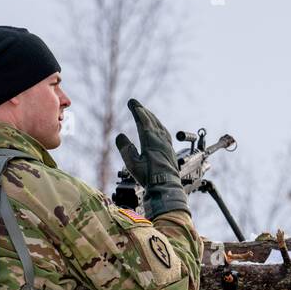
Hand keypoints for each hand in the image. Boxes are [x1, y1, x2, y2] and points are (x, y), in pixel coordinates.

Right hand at [115, 98, 188, 217]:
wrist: (165, 187)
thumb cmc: (148, 177)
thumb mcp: (132, 163)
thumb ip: (125, 148)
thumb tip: (120, 135)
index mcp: (150, 140)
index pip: (143, 121)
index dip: (137, 110)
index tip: (132, 102)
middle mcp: (160, 140)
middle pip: (152, 121)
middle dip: (143, 111)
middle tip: (136, 104)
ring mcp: (167, 145)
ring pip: (160, 126)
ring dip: (152, 118)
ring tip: (146, 112)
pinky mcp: (170, 151)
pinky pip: (165, 133)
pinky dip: (159, 127)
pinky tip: (159, 128)